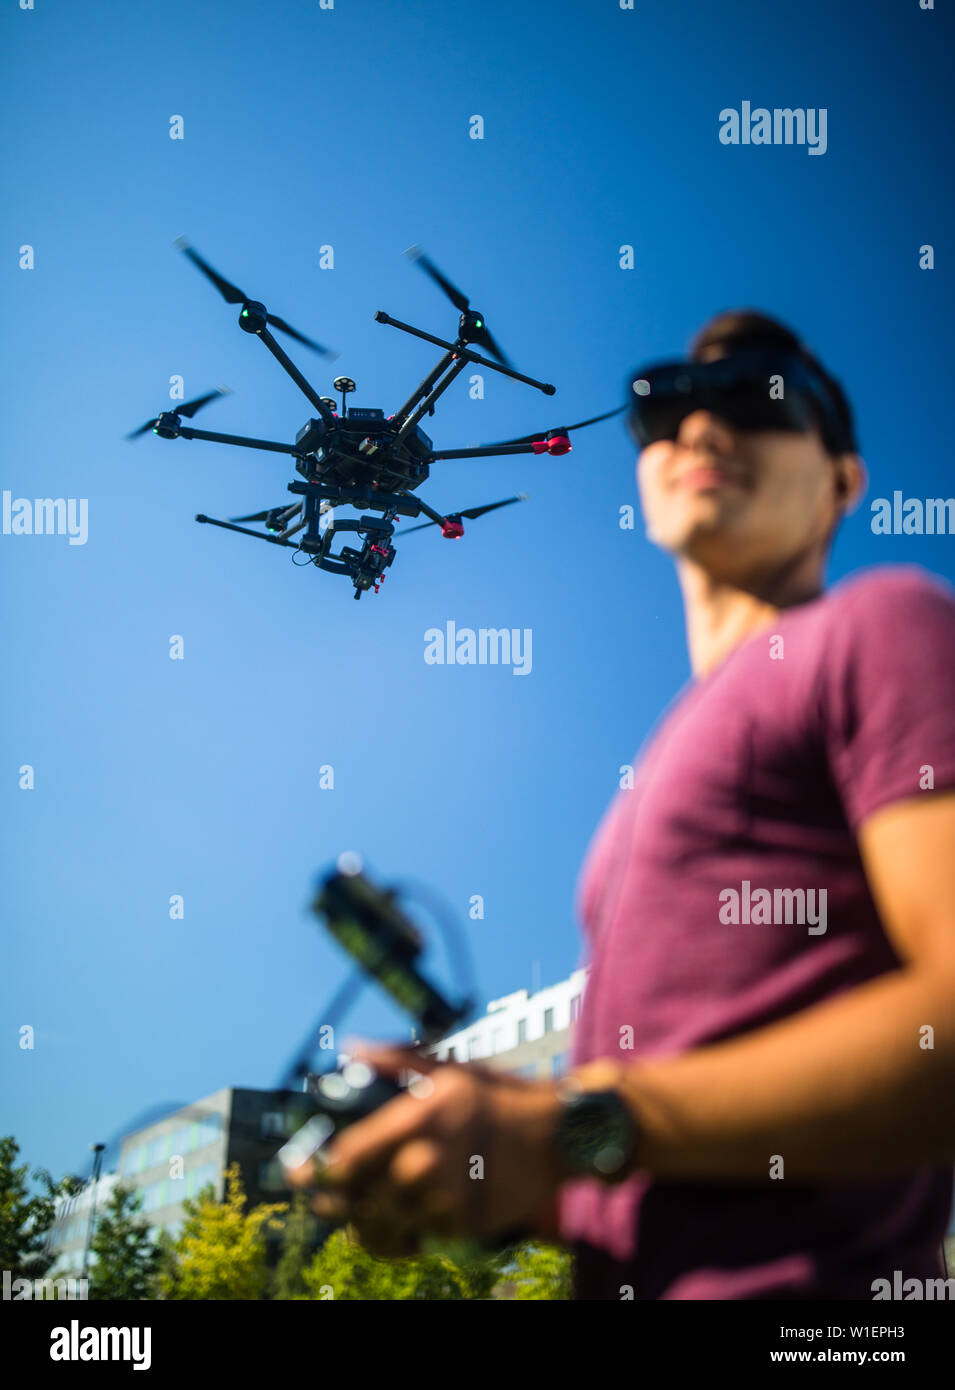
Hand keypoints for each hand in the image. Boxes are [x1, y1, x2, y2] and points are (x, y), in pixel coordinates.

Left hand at [285, 1042, 564, 1256]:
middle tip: (320, 1202)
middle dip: (334, 1202)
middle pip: (360, 1195)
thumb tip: (350, 1048)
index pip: (352, 1154)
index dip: (320, 1169)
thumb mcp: (451, 1068)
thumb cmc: (500, 1097)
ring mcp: (449, 1196)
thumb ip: (396, 1060)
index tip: (301, 1173)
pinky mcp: (465, 1225)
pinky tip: (388, 1230)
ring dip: (362, 1224)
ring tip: (351, 1219)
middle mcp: (432, 1157)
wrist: (557, 1136)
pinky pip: (414, 1241)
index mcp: (423, 1115)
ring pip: (384, 1224)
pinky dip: (396, 1240)